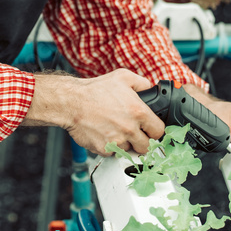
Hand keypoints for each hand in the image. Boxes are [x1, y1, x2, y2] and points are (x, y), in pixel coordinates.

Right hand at [24, 69, 164, 155]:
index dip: (155, 130)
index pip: (159, 131)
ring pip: (130, 150)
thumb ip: (142, 83)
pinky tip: (105, 134)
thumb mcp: (123, 77)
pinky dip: (111, 146)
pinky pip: (113, 153)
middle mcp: (130, 129)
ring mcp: (117, 141)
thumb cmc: (95, 90)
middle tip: (135, 134)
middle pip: (147, 147)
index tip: (150, 130)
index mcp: (138, 112)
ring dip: (126, 144)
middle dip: (142, 141)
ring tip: (116, 130)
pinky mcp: (104, 149)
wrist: (71, 102)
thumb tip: (152, 88)